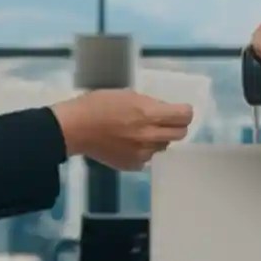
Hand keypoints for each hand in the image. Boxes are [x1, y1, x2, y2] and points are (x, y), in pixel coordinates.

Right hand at [49, 90, 193, 170]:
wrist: (75, 128)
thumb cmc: (98, 104)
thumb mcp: (128, 95)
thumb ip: (149, 105)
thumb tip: (164, 112)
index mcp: (149, 114)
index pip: (184, 116)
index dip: (185, 112)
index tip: (181, 110)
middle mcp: (150, 135)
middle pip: (180, 134)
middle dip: (177, 126)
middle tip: (167, 121)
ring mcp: (142, 153)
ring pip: (164, 146)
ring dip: (159, 138)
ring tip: (143, 132)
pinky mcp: (133, 165)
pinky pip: (149, 157)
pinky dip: (145, 150)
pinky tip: (131, 143)